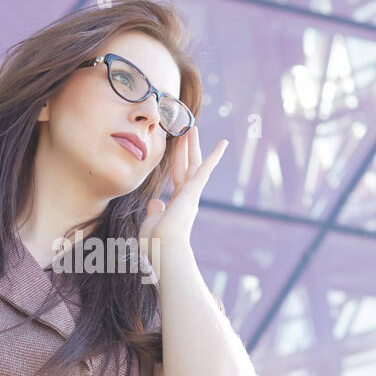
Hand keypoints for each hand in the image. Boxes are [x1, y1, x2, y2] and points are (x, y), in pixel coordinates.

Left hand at [140, 124, 228, 248]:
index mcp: (177, 204)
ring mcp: (191, 194)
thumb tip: (156, 203)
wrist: (163, 248)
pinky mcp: (194, 191)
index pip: (178, 177)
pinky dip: (214, 156)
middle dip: (186, 148)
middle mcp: (187, 197)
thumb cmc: (156, 241)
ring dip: (193, 145)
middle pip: (187, 166)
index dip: (178, 161)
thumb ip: (155, 211)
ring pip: (194, 163)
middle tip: (187, 130)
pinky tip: (223, 143)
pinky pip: (205, 169)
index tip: (177, 150)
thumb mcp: (151, 222)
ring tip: (193, 127)